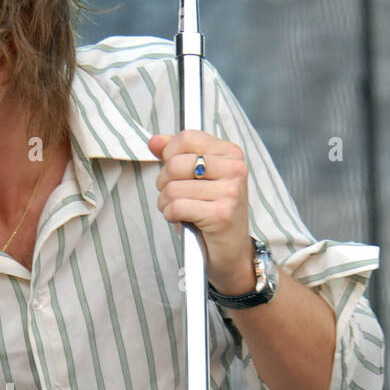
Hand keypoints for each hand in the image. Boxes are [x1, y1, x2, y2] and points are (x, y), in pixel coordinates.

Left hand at [148, 130, 254, 293]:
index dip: (169, 155)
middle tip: (173, 196)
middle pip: (176, 163)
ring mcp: (230, 192)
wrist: (232, 252)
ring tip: (178, 210)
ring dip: (165, 203)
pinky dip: (170, 215)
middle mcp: (234, 169)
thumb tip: (154, 141)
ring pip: (173, 188)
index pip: (187, 138)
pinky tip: (181, 220)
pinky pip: (177, 207)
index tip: (174, 173)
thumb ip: (175, 155)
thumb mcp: (197, 178)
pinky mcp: (221, 214)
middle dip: (164, 182)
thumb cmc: (213, 213)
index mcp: (231, 153)